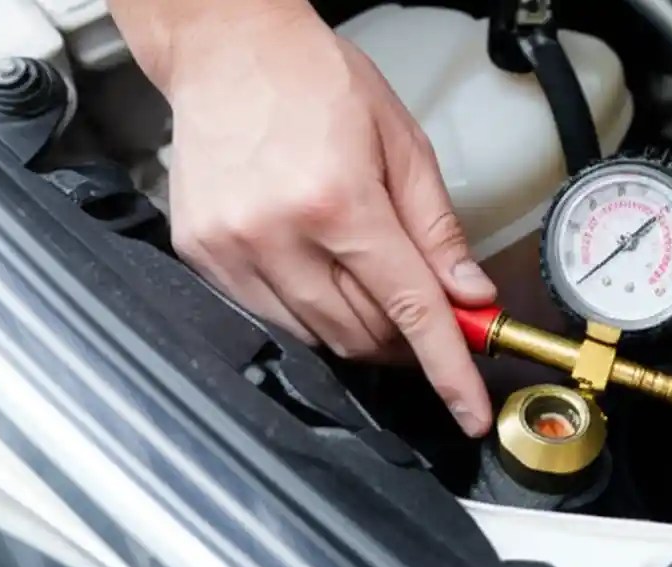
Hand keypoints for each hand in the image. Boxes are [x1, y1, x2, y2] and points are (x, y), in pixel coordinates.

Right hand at [145, 4, 495, 435]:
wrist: (227, 49)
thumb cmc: (313, 81)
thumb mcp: (401, 143)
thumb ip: (438, 228)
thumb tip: (469, 295)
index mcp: (338, 201)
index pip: (410, 310)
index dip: (448, 370)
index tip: (468, 412)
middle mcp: (278, 233)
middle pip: (362, 335)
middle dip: (406, 339)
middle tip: (425, 312)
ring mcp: (232, 250)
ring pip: (316, 337)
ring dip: (357, 327)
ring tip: (366, 277)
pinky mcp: (202, 255)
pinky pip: (269, 317)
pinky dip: (307, 311)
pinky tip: (316, 268)